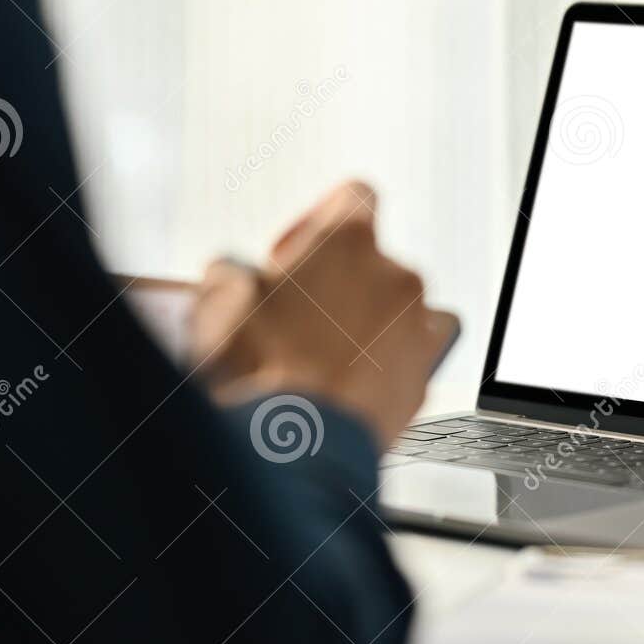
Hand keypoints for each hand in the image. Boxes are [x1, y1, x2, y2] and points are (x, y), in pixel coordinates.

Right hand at [188, 181, 456, 450]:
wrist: (296, 446)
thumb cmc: (261, 371)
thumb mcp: (219, 302)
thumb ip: (233, 273)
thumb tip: (233, 278)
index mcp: (350, 241)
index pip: (354, 197)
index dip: (317, 223)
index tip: (295, 256)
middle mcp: (396, 277)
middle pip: (372, 264)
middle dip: (336, 286)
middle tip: (296, 318)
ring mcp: (418, 330)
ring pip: (392, 314)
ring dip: (361, 327)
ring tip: (317, 360)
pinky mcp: (424, 379)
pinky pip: (407, 360)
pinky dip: (381, 369)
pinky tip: (341, 389)